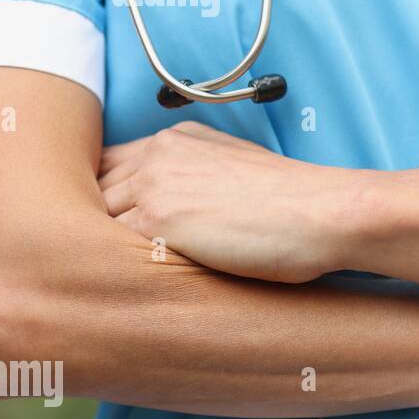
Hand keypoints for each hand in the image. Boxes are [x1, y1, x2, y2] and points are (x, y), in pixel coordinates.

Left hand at [98, 121, 349, 282]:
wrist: (322, 212)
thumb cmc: (295, 202)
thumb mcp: (237, 168)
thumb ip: (194, 176)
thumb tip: (174, 210)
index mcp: (177, 139)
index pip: (111, 165)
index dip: (111, 199)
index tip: (121, 224)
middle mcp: (159, 153)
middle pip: (96, 191)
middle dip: (103, 223)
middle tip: (119, 256)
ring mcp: (154, 185)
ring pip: (96, 219)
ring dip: (107, 246)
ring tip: (129, 273)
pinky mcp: (157, 221)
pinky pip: (111, 247)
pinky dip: (120, 266)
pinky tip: (143, 280)